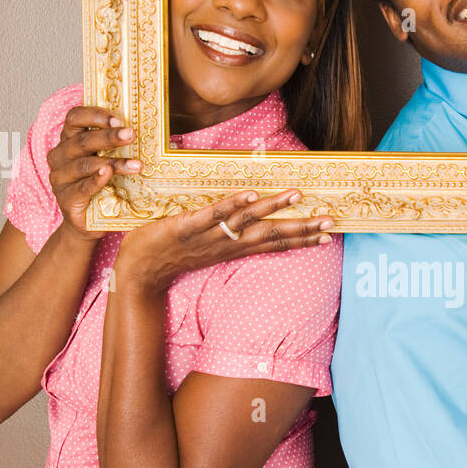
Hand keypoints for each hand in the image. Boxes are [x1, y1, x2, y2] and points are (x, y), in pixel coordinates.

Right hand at [47, 106, 140, 241]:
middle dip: (109, 136)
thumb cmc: (101, 187)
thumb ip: (114, 144)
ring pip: (85, 164)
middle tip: (131, 135)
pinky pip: (82, 187)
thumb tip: (142, 127)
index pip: (74, 118)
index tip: (118, 119)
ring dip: (113, 161)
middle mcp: (60, 156)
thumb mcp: (106, 160)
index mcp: (68, 141)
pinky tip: (108, 174)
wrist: (87, 223)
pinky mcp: (66, 199)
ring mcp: (60, 179)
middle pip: (82, 140)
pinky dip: (96, 180)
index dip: (95, 115)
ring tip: (136, 164)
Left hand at [113, 188, 334, 294]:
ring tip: (296, 195)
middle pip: (270, 235)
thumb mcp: (206, 247)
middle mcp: (226, 244)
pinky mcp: (185, 228)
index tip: (328, 234)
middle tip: (329, 222)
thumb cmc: (171, 255)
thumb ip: (227, 232)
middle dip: (300, 228)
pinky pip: (212, 215)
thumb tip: (246, 213)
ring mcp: (207, 236)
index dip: (301, 239)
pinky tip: (249, 194)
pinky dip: (231, 205)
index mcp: (233, 249)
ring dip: (271, 208)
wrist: (137, 273)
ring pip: (246, 221)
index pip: (274, 243)